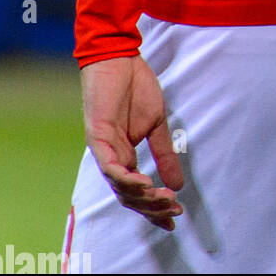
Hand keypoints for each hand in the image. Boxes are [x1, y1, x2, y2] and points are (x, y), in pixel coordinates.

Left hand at [81, 55, 184, 229]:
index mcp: (125, 156)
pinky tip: (144, 182)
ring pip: (119, 186)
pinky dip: (125, 178)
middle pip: (128, 196)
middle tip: (173, 210)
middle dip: (151, 208)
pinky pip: (110, 166)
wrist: (119, 58)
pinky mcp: (97, 137)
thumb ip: (164, 153)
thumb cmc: (135, 87)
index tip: (174, 218)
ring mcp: (104, 149)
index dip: (154, 208)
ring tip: (163, 198)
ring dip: (142, 196)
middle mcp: (112, 158)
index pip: (137, 193)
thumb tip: (178, 183)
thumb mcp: (157, 124)